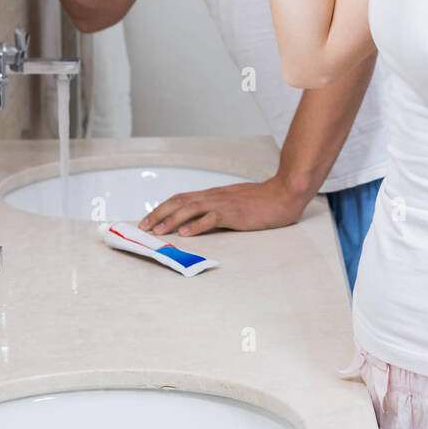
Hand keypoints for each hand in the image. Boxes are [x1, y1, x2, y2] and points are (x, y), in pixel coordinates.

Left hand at [137, 177, 309, 236]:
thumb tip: (198, 221)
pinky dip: (196, 226)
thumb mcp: (234, 203)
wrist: (283, 194)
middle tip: (144, 226)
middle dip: (159, 214)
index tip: (148, 219)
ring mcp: (223, 204)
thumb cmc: (262, 201)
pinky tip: (186, 234)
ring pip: (191, 209)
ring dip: (172, 220)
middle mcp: (214, 196)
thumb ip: (217, 209)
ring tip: (158, 230)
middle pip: (180, 201)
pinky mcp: (234, 213)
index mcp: (213, 195)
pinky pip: (211, 218)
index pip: (181, 198)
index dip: (162, 208)